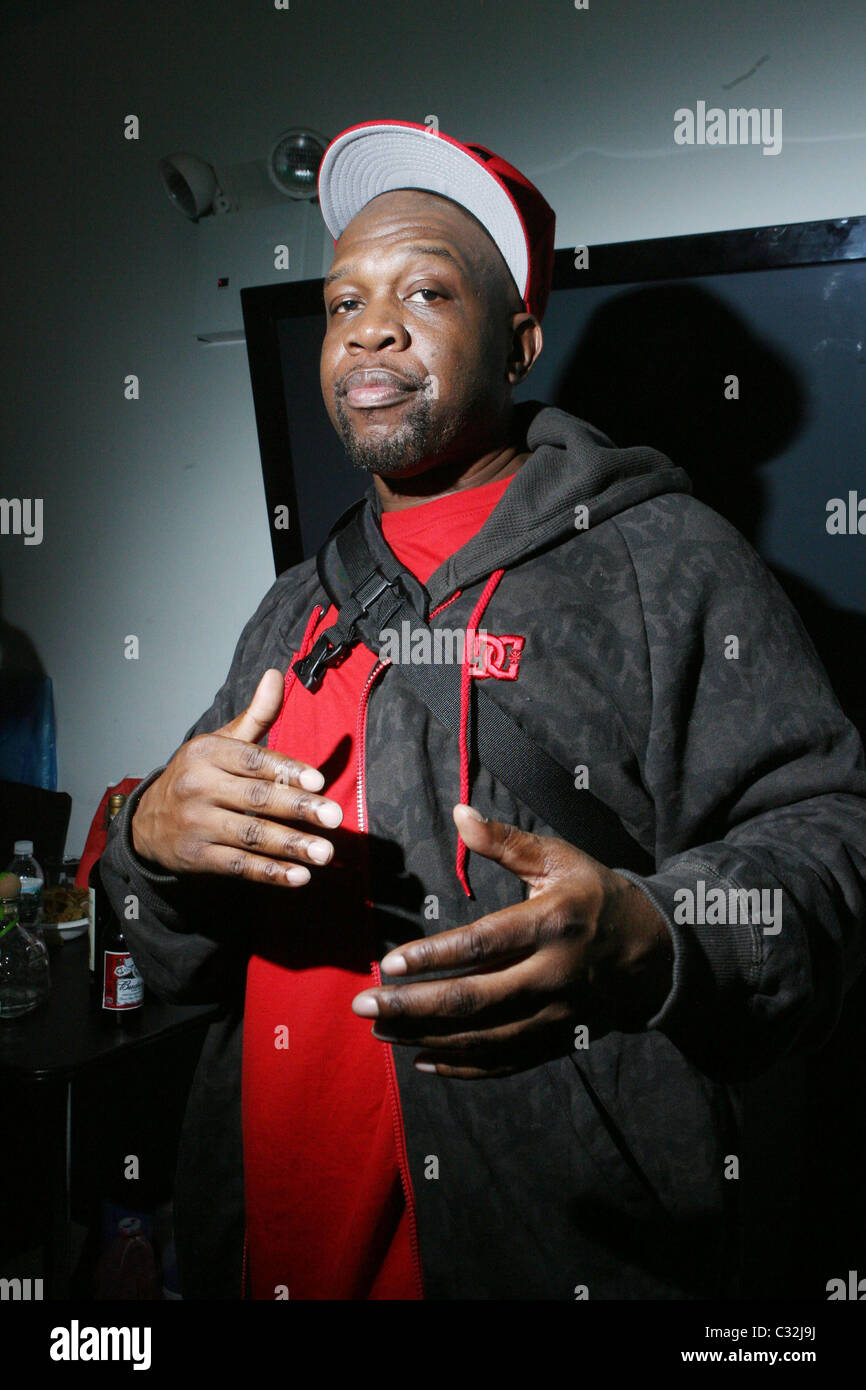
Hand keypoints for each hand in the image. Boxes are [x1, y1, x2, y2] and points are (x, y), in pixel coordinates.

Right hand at [131, 669, 342, 885]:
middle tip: (333, 817)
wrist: (146, 822)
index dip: (286, 771)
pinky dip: (268, 873)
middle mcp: (199, 787)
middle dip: (298, 809)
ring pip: (250, 835)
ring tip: (324, 853)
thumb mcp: (220, 742)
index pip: (253, 761)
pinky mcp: (196, 857)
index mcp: (208, 753)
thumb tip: (277, 675)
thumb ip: (255, 715)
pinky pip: (237, 866)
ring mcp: (196, 824)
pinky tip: (298, 877)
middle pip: (256, 798)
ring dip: (290, 846)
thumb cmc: (197, 775)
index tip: (318, 781)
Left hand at [351, 804, 672, 1077]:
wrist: (657, 952)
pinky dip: (463, 1067)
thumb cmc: (596, 896)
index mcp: (551, 923)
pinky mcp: (559, 1039)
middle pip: (476, 999)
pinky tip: (423, 1060)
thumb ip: (506, 841)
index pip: (483, 945)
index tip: (389, 964)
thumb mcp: (559, 859)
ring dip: (427, 1037)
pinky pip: (506, 1061)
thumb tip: (459, 812)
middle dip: (414, 1005)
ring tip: (381, 1030)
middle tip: (364, 1004)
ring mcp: (557, 1014)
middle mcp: (554, 974)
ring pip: (485, 1037)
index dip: (434, 957)